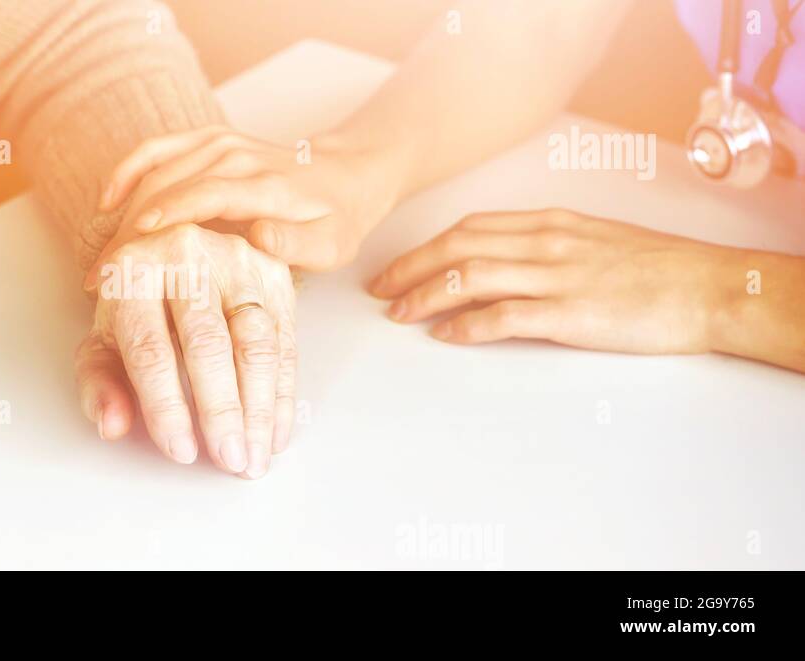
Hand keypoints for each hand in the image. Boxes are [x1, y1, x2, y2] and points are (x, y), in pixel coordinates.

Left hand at [75, 223, 296, 478]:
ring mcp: (235, 262)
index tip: (182, 451)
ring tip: (255, 455)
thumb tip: (112, 425)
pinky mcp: (273, 274)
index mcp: (133, 274)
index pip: (150, 348)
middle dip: (221, 411)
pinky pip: (285, 341)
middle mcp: (186, 258)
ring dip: (259, 408)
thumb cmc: (135, 306)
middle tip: (230, 459)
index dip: (167, 406)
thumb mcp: (103, 341)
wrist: (167, 252)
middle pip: (208, 344)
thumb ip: (99, 385)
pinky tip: (274, 431)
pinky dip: (282, 393)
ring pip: (255, 343)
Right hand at [86, 126, 404, 281]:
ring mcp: (219, 143)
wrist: (347, 176)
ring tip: (100, 256)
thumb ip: (297, 243)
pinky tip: (106, 201)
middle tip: (104, 276)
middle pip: (170, 186)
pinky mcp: (207, 140)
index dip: (168, 215)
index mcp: (265, 185)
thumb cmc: (335, 219)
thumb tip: (261, 236)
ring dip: (122, 212)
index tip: (134, 243)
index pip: (207, 194)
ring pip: (156, 171)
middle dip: (131, 231)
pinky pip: (158, 149)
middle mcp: (237, 156)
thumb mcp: (331, 244)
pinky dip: (128, 170)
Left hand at [368, 208, 756, 354]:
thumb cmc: (656, 268)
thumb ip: (545, 245)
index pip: (470, 227)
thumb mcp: (593, 239)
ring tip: (400, 314)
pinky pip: (503, 317)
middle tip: (379, 291)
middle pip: (458, 247)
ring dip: (426, 296)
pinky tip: (446, 336)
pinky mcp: (569, 314)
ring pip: (471, 278)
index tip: (397, 267)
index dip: (425, 248)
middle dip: (410, 269)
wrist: (708, 288)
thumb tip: (500, 261)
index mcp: (550, 222)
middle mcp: (546, 243)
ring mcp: (556, 277)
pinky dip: (466, 326)